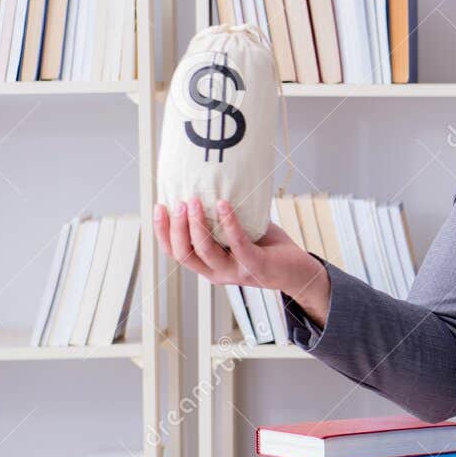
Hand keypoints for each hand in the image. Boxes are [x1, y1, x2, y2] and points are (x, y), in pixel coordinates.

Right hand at [152, 198, 329, 325]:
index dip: (162, 232)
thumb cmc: (266, 248)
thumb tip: (209, 184)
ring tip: (195, 200)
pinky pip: (238, 244)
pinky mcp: (255, 266)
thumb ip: (221, 219)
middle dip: (177, 227)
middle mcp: (216, 272)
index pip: (175, 252)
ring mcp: (235, 272)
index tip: (158, 207)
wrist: (297, 271)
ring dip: (197, 223)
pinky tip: (224, 204)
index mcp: (208, 265)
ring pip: (205, 250)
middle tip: (178, 202)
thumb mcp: (238, 233)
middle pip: (184, 253)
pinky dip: (229, 223)